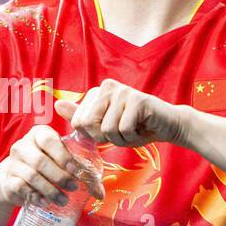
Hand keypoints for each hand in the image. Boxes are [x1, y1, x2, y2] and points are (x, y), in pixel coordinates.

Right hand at [0, 122, 106, 207]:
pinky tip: (45, 202)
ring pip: (32, 176)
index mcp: (38, 134)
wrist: (14, 180)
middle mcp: (22, 145)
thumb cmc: (44, 166)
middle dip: (60, 176)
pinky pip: (21, 188)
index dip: (63, 155)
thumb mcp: (60, 160)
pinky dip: (36, 196)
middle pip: (41, 161)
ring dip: (50, 190)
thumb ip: (80, 170)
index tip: (75, 170)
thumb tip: (100, 194)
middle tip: (74, 188)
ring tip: (63, 200)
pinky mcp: (7, 180)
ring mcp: (12, 163)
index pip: (49, 140)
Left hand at [54, 79, 187, 148]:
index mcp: (97, 92)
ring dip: (122, 139)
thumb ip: (81, 116)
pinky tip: (142, 127)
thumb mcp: (104, 125)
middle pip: (89, 124)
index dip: (94, 135)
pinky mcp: (138, 100)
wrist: (168, 125)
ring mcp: (122, 91)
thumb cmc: (135, 127)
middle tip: (122, 131)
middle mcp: (107, 87)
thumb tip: (57, 105)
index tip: (111, 130)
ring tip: (134, 129)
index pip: (79, 122)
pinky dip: (133, 137)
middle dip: (105, 138)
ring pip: (107, 130)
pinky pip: (123, 130)